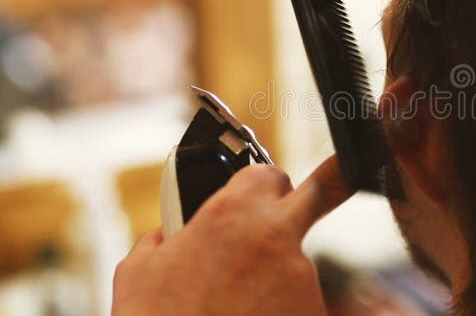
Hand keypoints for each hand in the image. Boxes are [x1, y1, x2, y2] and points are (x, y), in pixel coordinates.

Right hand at [112, 155, 352, 315]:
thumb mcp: (137, 274)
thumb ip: (160, 240)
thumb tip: (167, 236)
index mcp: (233, 215)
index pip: (266, 174)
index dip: (258, 187)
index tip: (255, 198)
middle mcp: (277, 237)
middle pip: (322, 191)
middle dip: (328, 183)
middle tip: (336, 179)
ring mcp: (302, 276)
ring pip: (299, 261)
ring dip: (278, 275)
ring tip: (239, 307)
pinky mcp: (315, 310)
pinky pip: (302, 302)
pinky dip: (284, 310)